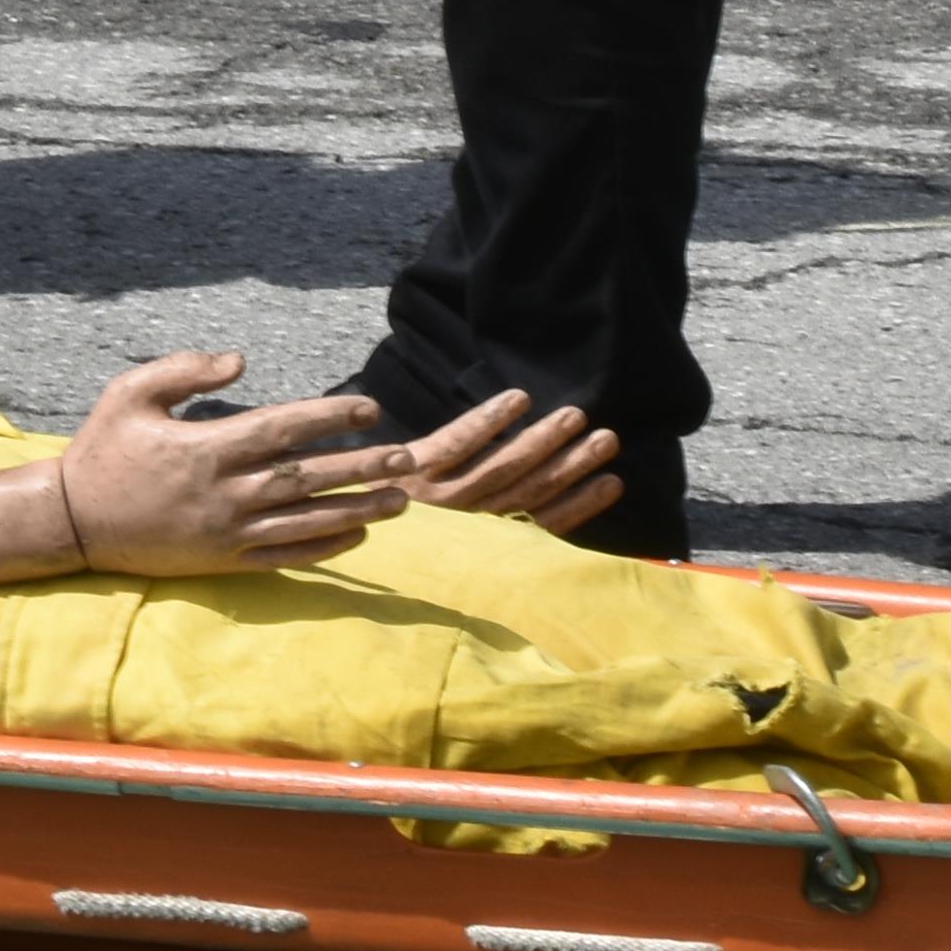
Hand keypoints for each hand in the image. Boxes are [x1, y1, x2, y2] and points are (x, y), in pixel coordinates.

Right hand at [53, 351, 412, 574]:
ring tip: (398, 500)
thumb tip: (240, 360)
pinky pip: (285, 556)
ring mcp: (226, 532)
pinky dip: (324, 547)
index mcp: (207, 449)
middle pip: (307, 478)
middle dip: (361, 466)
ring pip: (306, 521)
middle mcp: (224, 494)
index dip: (331, 416)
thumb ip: (185, 370)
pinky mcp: (223, 561)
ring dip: (357, 510)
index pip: (284, 429)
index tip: (369, 407)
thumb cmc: (102, 451)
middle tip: (405, 456)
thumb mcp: (130, 393)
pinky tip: (357, 535)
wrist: (73, 522)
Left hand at [381, 389, 626, 532]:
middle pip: (527, 492)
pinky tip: (518, 399)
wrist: (336, 530)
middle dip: (570, 466)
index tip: (614, 482)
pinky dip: (489, 421)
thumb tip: (535, 529)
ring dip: (542, 442)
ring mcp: (439, 497)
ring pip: (501, 468)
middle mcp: (464, 524)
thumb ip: (487, 543)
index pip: (538, 526)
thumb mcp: (447, 551)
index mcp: (478, 546)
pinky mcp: (413, 469)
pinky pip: (458, 442)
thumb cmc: (393, 544)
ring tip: (577, 417)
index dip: (578, 506)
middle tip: (607, 439)